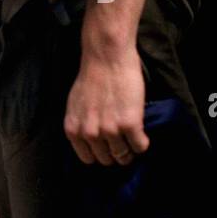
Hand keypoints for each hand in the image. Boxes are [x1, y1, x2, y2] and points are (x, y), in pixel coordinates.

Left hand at [64, 45, 148, 166]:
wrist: (107, 57)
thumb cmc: (92, 77)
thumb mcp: (76, 105)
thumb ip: (82, 125)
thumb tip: (92, 141)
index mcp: (74, 129)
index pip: (88, 159)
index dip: (100, 153)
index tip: (107, 147)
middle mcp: (90, 133)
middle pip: (107, 160)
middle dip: (115, 152)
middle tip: (123, 141)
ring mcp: (110, 131)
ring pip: (124, 156)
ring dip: (130, 149)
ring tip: (132, 137)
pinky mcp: (130, 125)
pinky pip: (140, 146)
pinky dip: (143, 143)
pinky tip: (141, 132)